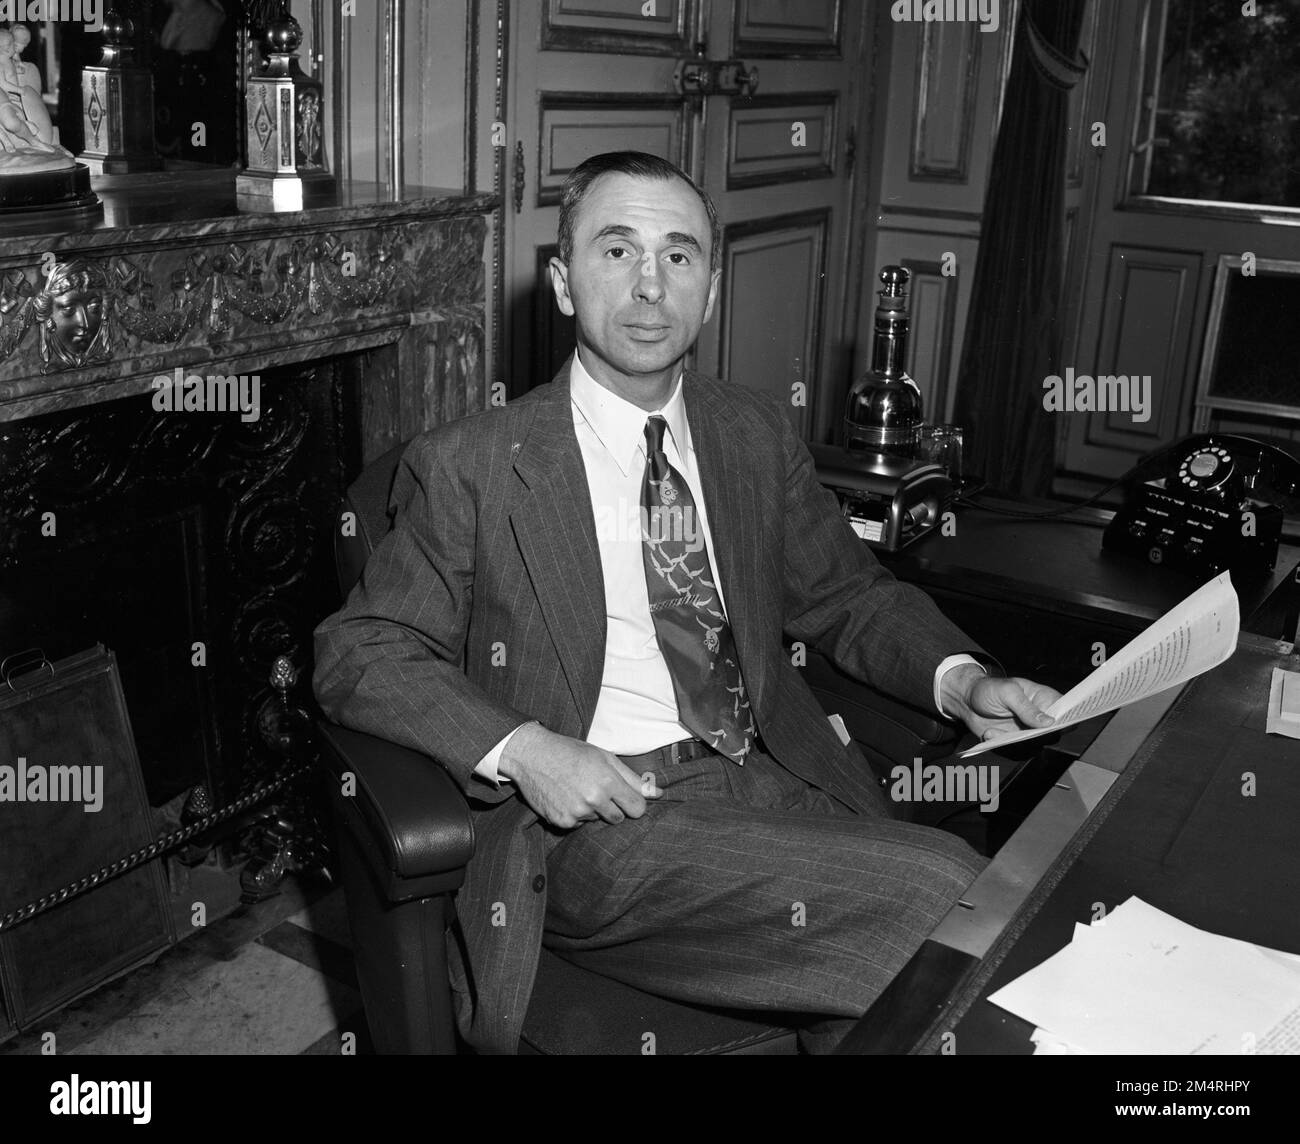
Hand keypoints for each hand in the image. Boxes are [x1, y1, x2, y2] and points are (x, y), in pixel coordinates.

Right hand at [498, 723, 662, 829]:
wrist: (531, 755)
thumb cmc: (570, 752)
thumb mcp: (604, 757)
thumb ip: (633, 778)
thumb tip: (659, 793)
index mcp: (607, 781)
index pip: (637, 808)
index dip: (633, 803)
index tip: (625, 797)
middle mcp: (593, 799)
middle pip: (618, 818)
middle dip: (612, 807)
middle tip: (595, 788)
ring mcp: (576, 813)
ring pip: (596, 820)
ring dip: (591, 810)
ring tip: (576, 789)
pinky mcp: (561, 822)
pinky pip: (578, 824)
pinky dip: (574, 815)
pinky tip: (564, 797)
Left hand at [942, 665, 1061, 742]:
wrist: (966, 701)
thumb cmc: (989, 689)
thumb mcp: (1007, 692)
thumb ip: (1027, 707)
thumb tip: (1050, 722)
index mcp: (1044, 699)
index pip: (1066, 712)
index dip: (1069, 721)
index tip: (1059, 728)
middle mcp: (1039, 717)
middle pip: (1052, 735)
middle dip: (1034, 737)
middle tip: (1018, 734)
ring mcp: (1027, 730)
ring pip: (1033, 746)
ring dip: (1012, 742)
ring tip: (992, 732)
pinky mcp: (1014, 741)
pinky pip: (1015, 751)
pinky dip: (1001, 745)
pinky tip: (989, 734)